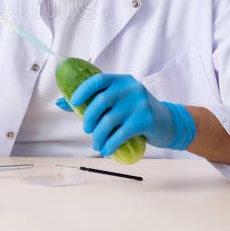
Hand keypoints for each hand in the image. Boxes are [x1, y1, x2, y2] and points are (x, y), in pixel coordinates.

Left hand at [55, 73, 194, 155]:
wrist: (169, 123)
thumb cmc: (137, 112)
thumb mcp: (120, 101)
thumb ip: (94, 100)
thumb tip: (60, 103)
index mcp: (122, 80)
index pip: (98, 80)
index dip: (82, 90)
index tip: (73, 102)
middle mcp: (131, 88)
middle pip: (101, 102)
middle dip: (89, 118)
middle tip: (87, 130)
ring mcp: (139, 103)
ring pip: (109, 121)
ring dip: (98, 136)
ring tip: (97, 144)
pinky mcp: (146, 119)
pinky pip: (121, 133)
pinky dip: (110, 144)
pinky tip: (106, 150)